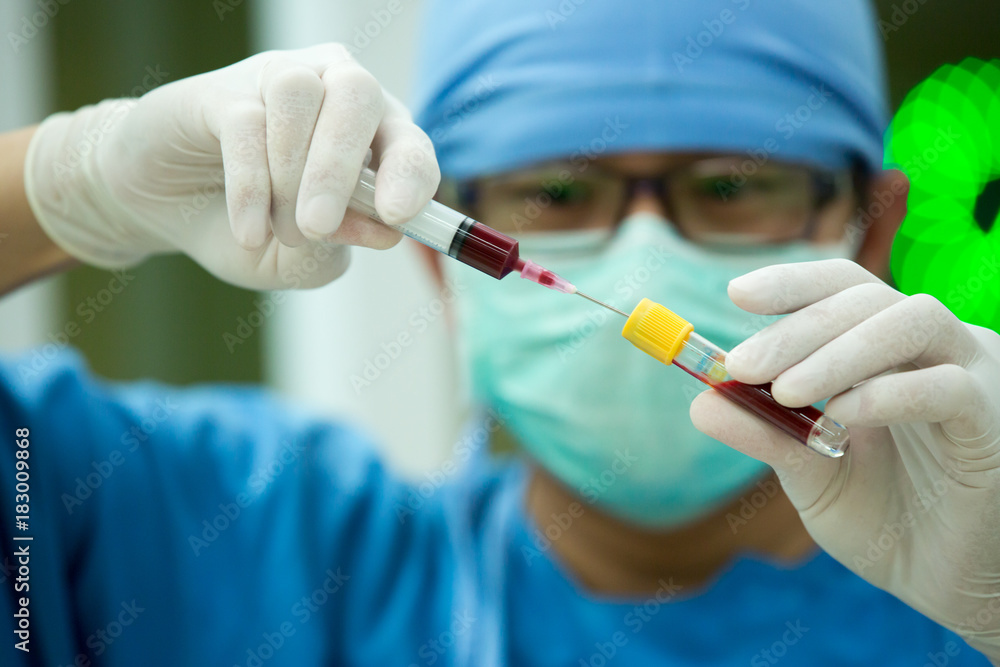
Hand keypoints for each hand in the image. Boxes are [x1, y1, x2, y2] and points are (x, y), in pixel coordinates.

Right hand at [24, 44, 439, 289]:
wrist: (166, 213)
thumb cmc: (254, 231)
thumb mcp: (302, 261)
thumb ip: (341, 246)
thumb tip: (384, 230)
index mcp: (372, 136)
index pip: (410, 143)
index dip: (411, 175)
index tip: (397, 216)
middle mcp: (332, 93)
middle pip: (358, 96)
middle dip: (341, 169)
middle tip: (316, 226)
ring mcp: (277, 81)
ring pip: (301, 98)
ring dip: (290, 175)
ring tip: (276, 231)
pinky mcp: (222, 91)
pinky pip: (246, 122)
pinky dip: (250, 185)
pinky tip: (248, 230)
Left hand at [691, 258, 999, 659]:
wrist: (942, 581)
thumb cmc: (883, 518)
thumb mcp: (810, 473)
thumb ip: (765, 435)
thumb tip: (701, 404)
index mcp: (884, 350)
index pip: (842, 289)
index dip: (792, 284)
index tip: (735, 294)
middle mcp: (931, 350)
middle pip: (865, 300)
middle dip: (795, 329)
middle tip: (740, 366)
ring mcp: (971, 377)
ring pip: (911, 322)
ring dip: (838, 351)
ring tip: (783, 392)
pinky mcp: (993, 420)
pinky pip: (947, 388)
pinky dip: (889, 393)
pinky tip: (842, 415)